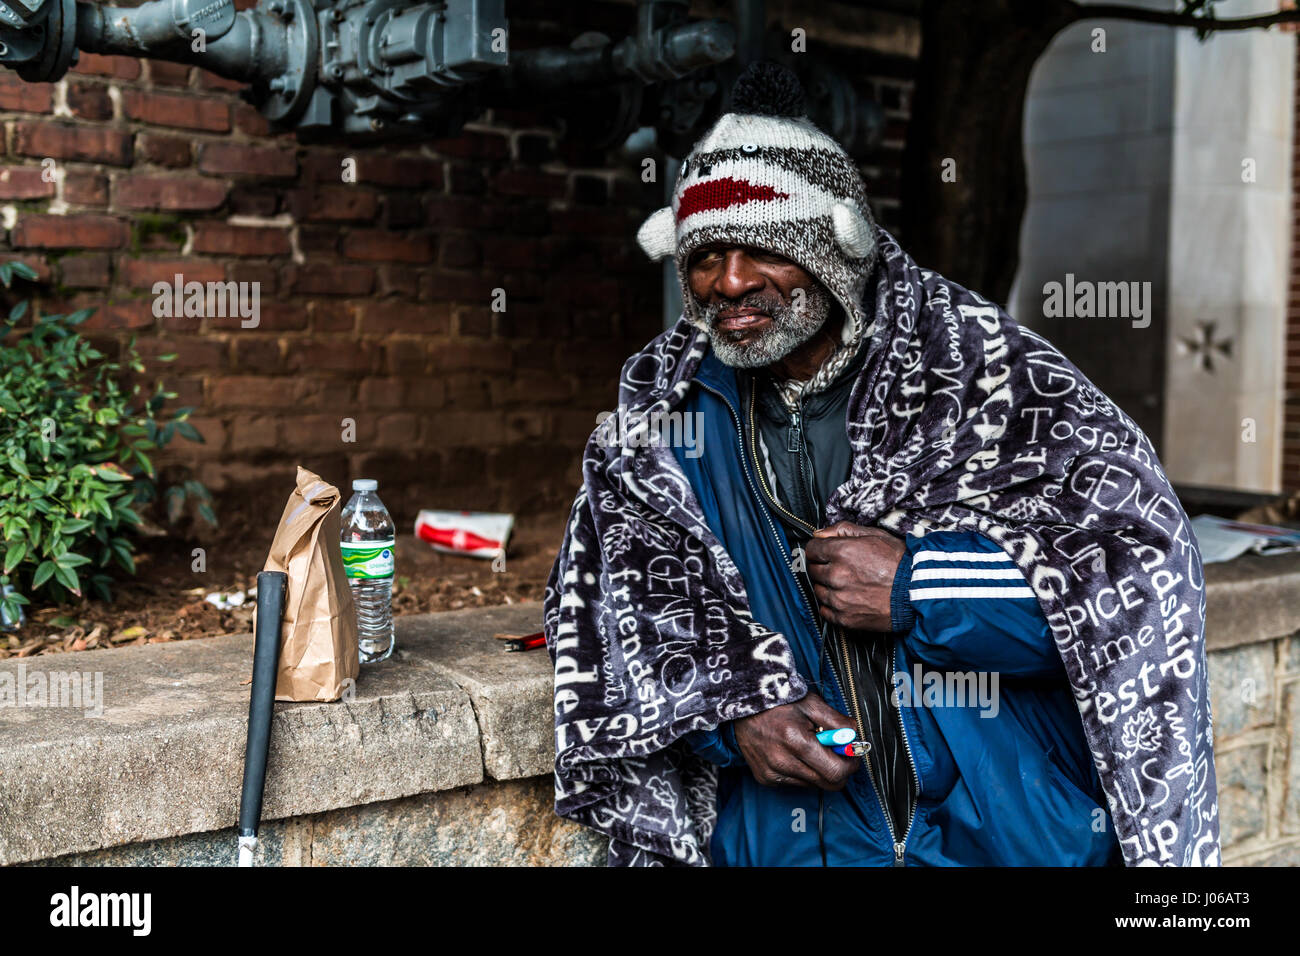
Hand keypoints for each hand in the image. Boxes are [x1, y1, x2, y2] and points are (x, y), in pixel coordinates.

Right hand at [732, 691, 858, 789]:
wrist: (742, 706)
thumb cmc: (778, 702)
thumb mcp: (811, 703)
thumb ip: (837, 722)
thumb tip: (854, 737)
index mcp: (796, 741)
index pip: (835, 771)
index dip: (850, 765)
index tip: (851, 755)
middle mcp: (782, 762)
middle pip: (827, 784)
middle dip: (838, 770)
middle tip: (835, 752)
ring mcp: (772, 773)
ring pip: (812, 784)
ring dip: (818, 770)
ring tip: (809, 748)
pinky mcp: (765, 778)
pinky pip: (795, 783)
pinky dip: (801, 771)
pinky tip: (793, 753)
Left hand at [804, 520, 904, 631]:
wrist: (918, 593)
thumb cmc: (900, 563)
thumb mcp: (875, 535)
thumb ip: (843, 530)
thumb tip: (820, 533)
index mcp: (842, 552)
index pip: (811, 549)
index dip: (818, 549)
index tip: (823, 552)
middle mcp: (837, 575)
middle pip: (812, 570)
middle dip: (822, 567)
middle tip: (838, 568)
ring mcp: (840, 599)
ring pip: (818, 591)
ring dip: (826, 586)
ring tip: (846, 584)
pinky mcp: (845, 618)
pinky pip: (824, 611)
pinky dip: (831, 605)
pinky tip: (845, 599)